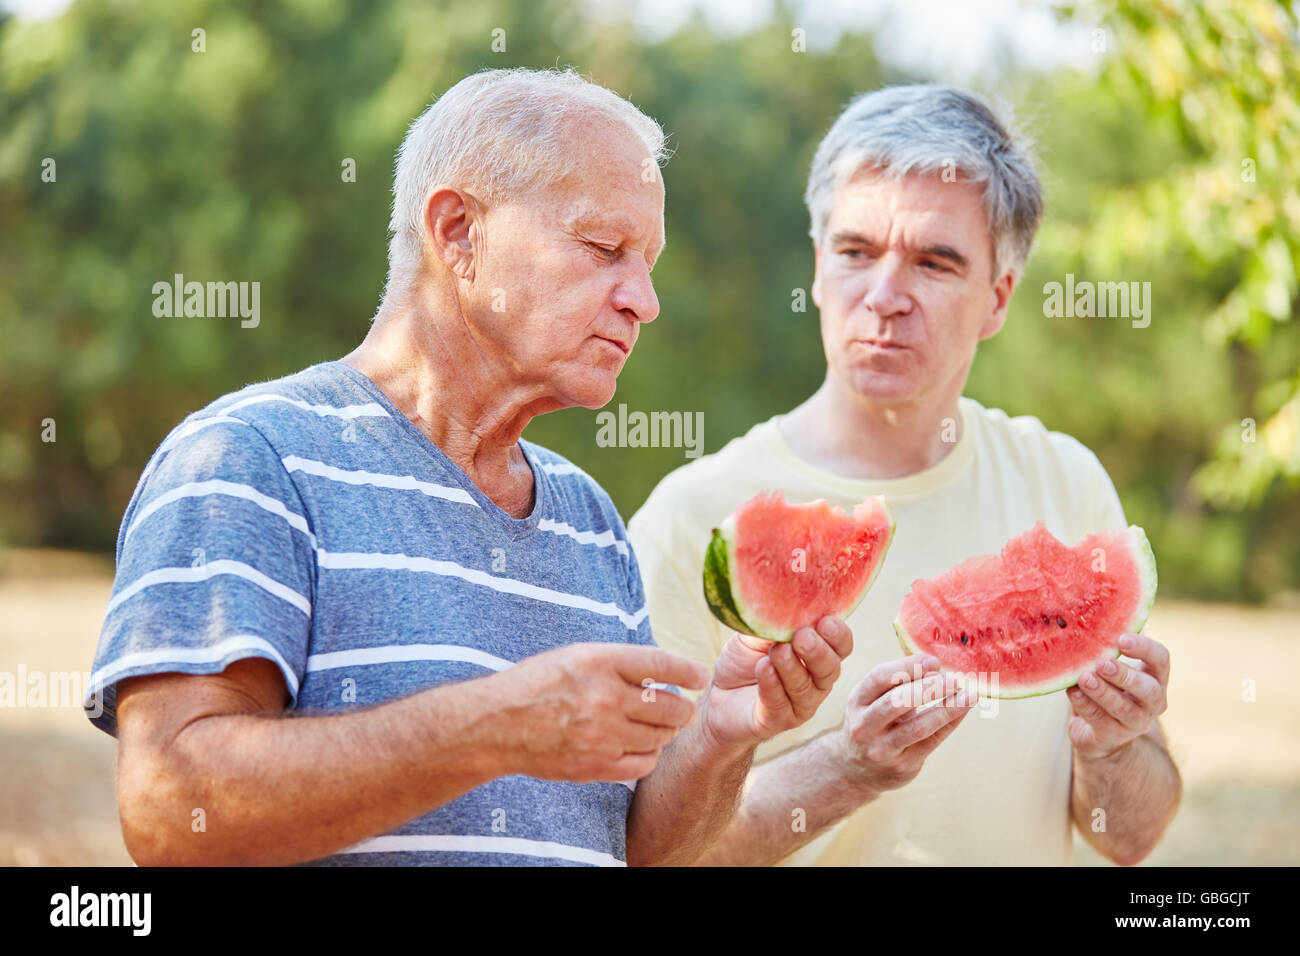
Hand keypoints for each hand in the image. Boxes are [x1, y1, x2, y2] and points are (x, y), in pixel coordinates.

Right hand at [498, 643, 708, 782]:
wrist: (499, 724)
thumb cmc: (537, 684)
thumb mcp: (576, 656)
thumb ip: (617, 663)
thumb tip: (660, 672)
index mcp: (599, 661)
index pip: (660, 664)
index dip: (687, 670)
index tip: (699, 676)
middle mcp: (605, 696)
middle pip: (669, 705)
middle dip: (682, 707)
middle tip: (683, 708)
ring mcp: (602, 734)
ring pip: (660, 736)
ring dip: (667, 731)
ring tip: (661, 726)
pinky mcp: (597, 764)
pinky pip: (643, 764)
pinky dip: (650, 755)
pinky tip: (644, 747)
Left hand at [700, 615, 852, 749]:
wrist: (719, 695)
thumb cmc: (745, 660)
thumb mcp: (757, 633)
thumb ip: (774, 620)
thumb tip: (785, 598)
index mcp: (818, 655)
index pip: (841, 645)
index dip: (838, 635)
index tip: (825, 620)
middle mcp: (816, 682)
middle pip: (830, 668)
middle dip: (818, 651)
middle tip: (802, 636)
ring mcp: (800, 704)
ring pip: (805, 688)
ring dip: (792, 667)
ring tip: (777, 651)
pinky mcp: (778, 721)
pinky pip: (780, 703)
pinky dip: (772, 684)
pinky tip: (764, 668)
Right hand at [833, 654, 975, 793]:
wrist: (856, 770)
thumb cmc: (872, 724)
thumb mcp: (872, 702)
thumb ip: (896, 685)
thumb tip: (936, 667)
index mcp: (857, 701)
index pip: (879, 678)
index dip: (908, 667)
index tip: (934, 661)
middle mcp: (865, 725)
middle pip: (897, 702)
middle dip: (929, 688)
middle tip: (954, 678)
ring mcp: (882, 748)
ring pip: (918, 727)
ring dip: (947, 708)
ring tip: (969, 694)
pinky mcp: (902, 765)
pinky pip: (931, 742)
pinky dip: (950, 723)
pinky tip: (963, 710)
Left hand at [1067, 633, 1169, 760]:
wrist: (1099, 733)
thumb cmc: (1107, 688)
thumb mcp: (1111, 668)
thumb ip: (1107, 649)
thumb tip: (1089, 616)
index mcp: (1155, 678)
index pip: (1161, 660)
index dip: (1144, 648)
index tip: (1121, 639)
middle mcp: (1152, 702)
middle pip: (1148, 689)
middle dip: (1125, 675)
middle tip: (1102, 663)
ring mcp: (1135, 723)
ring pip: (1123, 708)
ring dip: (1102, 692)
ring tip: (1084, 678)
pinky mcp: (1113, 736)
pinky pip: (1100, 721)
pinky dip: (1085, 705)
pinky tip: (1072, 692)